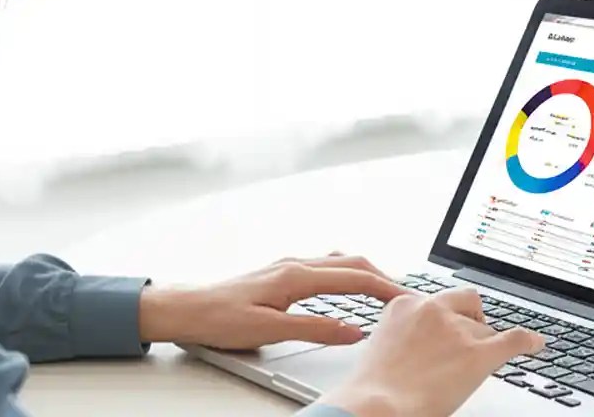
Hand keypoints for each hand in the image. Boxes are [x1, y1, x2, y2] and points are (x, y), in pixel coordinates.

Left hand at [138, 253, 405, 349]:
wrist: (187, 308)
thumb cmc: (220, 318)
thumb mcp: (270, 330)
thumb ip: (315, 329)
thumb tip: (353, 330)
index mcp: (296, 275)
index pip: (354, 279)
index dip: (385, 289)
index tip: (406, 301)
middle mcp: (295, 264)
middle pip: (352, 264)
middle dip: (383, 278)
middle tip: (404, 297)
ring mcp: (288, 266)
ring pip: (339, 263)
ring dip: (365, 274)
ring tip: (383, 293)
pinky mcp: (281, 273)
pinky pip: (325, 267)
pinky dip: (346, 275)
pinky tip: (347, 288)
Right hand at [319, 288, 545, 416]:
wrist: (375, 406)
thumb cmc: (373, 388)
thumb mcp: (383, 347)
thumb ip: (404, 336)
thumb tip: (422, 345)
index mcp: (404, 305)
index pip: (436, 301)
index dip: (446, 317)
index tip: (450, 324)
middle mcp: (432, 309)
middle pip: (466, 302)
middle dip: (471, 318)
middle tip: (469, 338)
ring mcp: (457, 329)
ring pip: (484, 329)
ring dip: (482, 343)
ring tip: (475, 365)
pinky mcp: (478, 353)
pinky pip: (513, 340)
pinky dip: (528, 342)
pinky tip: (536, 344)